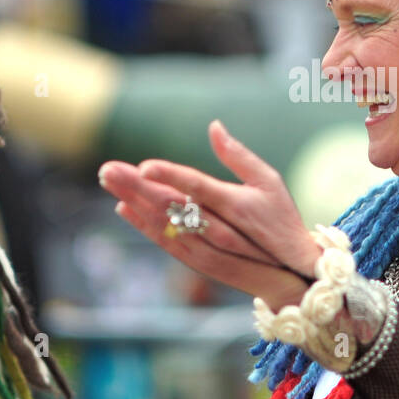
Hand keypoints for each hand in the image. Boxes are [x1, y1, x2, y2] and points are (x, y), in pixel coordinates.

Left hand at [100, 120, 322, 309]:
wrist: (290, 273)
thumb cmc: (281, 219)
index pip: (197, 187)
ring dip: (133, 202)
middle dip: (136, 185)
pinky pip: (166, 241)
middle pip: (171, 204)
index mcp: (236, 204)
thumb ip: (238, 155)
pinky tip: (124, 208)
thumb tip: (213, 126)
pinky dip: (144, 225)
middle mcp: (218, 228)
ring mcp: (206, 247)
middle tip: (107, 169)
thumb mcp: (269, 181)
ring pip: (163, 223)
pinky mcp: (199, 261)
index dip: (170, 176)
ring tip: (109, 181)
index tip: (144, 166)